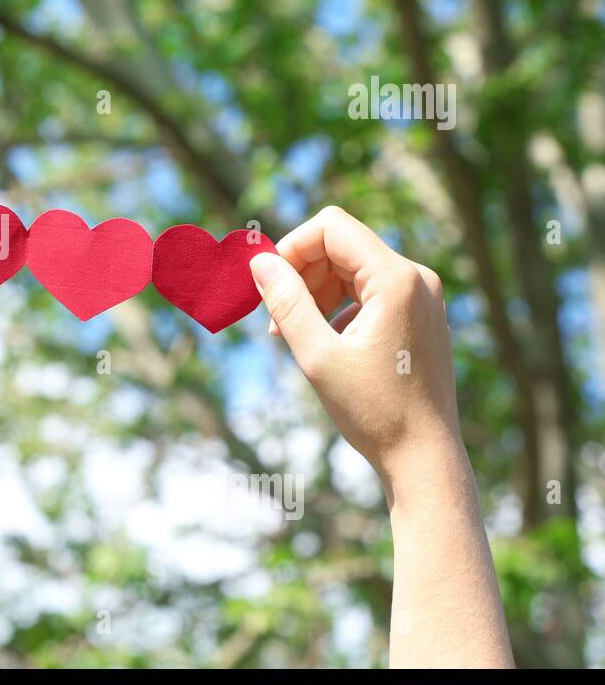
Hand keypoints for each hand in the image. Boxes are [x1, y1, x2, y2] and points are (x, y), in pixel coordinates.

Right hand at [249, 205, 459, 482]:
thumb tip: (260, 263)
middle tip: (275, 319)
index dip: (291, 248)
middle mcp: (417, 278)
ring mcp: (423, 297)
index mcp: (397, 280)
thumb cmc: (374, 411)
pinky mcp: (420, 315)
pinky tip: (326, 345)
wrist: (424, 457)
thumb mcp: (317, 355)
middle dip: (301, 274)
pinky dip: (339, 307)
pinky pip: (369, 291)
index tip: (268, 287)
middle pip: (341, 246)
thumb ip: (286, 302)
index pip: (331, 228)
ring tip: (294, 335)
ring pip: (352, 268)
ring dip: (316, 292)